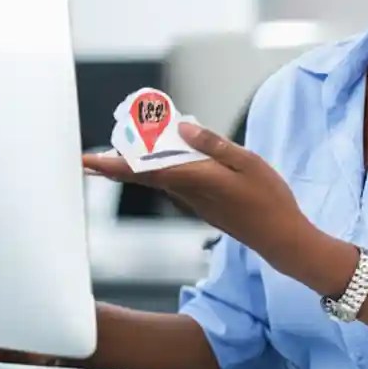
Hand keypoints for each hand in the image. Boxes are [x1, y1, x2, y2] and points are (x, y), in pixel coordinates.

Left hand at [82, 122, 313, 267]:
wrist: (280, 239)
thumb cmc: (269, 200)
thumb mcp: (247, 163)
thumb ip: (215, 145)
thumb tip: (186, 129)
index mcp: (196, 179)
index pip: (145, 169)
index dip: (113, 165)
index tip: (87, 161)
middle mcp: (188, 193)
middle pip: (144, 175)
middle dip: (116, 167)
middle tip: (91, 158)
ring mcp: (195, 202)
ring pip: (158, 180)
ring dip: (136, 168)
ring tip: (119, 154)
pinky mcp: (203, 207)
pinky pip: (173, 185)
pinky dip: (159, 172)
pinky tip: (160, 163)